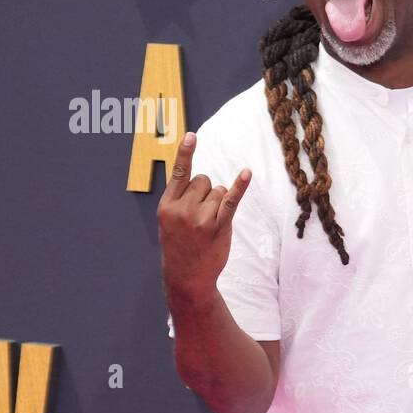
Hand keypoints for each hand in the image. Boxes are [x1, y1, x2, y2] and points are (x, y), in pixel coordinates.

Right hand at [157, 132, 251, 301]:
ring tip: (207, 226)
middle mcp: (182, 210)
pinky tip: (246, 173)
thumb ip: (181, 200)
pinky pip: (231, 200)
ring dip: (218, 203)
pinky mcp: (218, 227)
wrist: (186, 277)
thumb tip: (208, 181)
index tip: (192, 135)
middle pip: (204, 180)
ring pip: (218, 191)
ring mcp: (200, 219)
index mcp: (166, 206)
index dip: (186, 153)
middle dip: (206, 193)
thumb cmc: (180, 246)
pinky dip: (240, 186)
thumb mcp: (169, 222)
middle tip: (199, 217)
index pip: (179, 174)